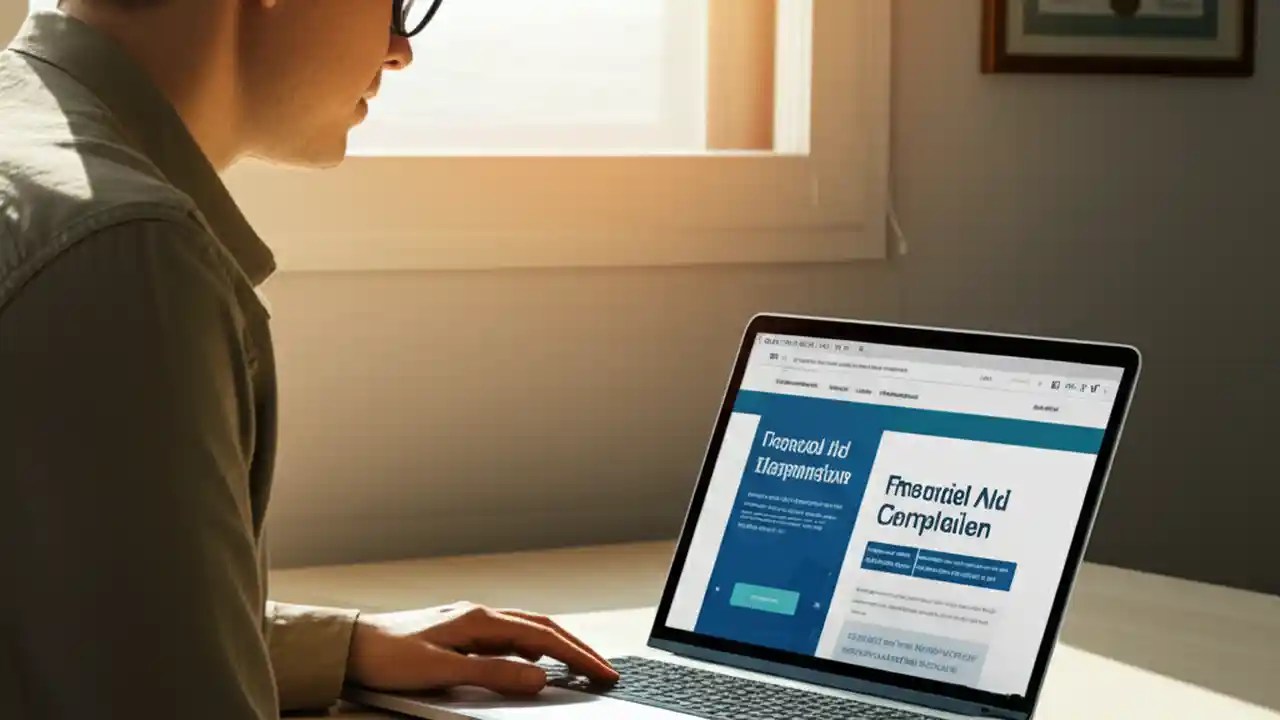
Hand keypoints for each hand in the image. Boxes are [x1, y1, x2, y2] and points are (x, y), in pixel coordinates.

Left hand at [345, 602, 618, 695]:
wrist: (346, 646)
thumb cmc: (386, 657)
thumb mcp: (442, 670)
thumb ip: (493, 674)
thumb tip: (539, 679)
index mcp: (479, 619)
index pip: (544, 636)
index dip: (578, 655)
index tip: (604, 673)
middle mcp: (478, 615)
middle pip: (542, 628)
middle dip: (577, 648)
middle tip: (604, 670)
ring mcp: (469, 623)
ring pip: (527, 630)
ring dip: (557, 646)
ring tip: (578, 665)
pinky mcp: (458, 633)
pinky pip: (508, 637)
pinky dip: (531, 648)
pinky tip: (530, 662)